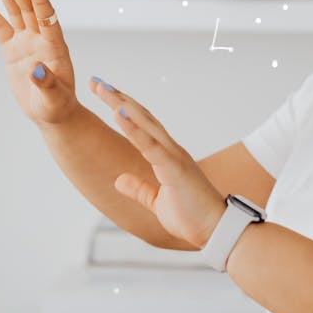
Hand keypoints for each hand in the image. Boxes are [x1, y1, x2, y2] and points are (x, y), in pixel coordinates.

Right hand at [0, 0, 79, 125]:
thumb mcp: (54, 98)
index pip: (48, 19)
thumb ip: (47, 83)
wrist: (50, 112)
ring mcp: (26, 41)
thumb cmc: (56, 106)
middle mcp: (41, 38)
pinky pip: (0, 27)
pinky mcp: (12, 48)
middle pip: (29, 9)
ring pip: (16, 12)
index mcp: (55, 47)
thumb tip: (37, 70)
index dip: (41, 1)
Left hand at [92, 80, 226, 249]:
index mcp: (167, 156)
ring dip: (122, 105)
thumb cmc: (192, 216)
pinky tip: (119, 114)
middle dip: (118, 98)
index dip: (124, 107)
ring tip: (103, 89)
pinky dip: (134, 129)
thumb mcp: (157, 202)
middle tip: (96, 82)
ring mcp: (173, 156)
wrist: (216, 231)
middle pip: (141, 116)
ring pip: (145, 123)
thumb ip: (139, 189)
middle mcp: (170, 150)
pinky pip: (150, 145)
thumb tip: (119, 180)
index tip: (104, 93)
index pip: (142, 124)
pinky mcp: (174, 168)